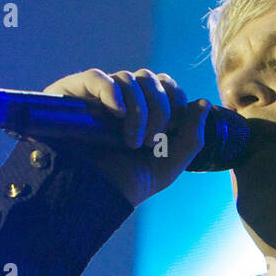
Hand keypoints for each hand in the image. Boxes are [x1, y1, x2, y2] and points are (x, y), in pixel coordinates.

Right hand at [41, 68, 210, 207]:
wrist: (87, 198)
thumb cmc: (124, 184)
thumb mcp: (168, 166)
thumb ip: (191, 138)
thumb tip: (202, 103)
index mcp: (143, 111)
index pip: (166, 85)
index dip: (175, 100)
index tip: (171, 130)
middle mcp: (121, 99)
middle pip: (150, 78)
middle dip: (159, 109)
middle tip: (150, 142)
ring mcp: (96, 96)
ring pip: (128, 78)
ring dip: (138, 110)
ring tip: (131, 142)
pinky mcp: (72, 95)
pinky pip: (96, 77)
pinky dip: (111, 90)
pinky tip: (116, 112)